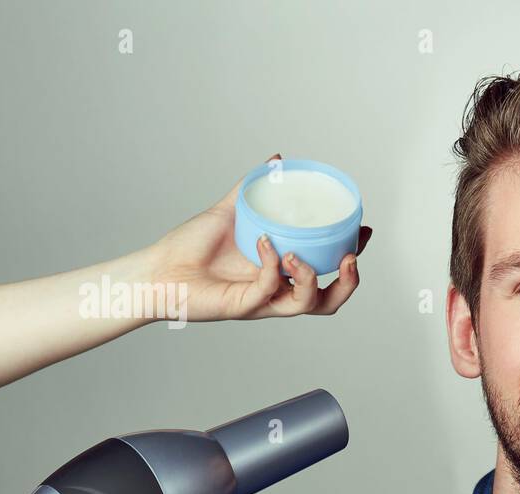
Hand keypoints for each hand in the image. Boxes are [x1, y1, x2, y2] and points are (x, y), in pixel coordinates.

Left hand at [144, 153, 372, 320]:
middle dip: (348, 282)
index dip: (352, 258)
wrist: (156, 270)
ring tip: (298, 256)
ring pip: (307, 304)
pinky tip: (263, 242)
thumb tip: (276, 161)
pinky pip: (268, 289)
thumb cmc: (189, 247)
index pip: (328, 272)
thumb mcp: (228, 211)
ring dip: (311, 278)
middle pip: (329, 301)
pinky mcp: (243, 306)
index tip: (363, 230)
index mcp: (281, 274)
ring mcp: (262, 302)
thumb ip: (252, 188)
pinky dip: (271, 264)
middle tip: (349, 257)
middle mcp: (276, 292)